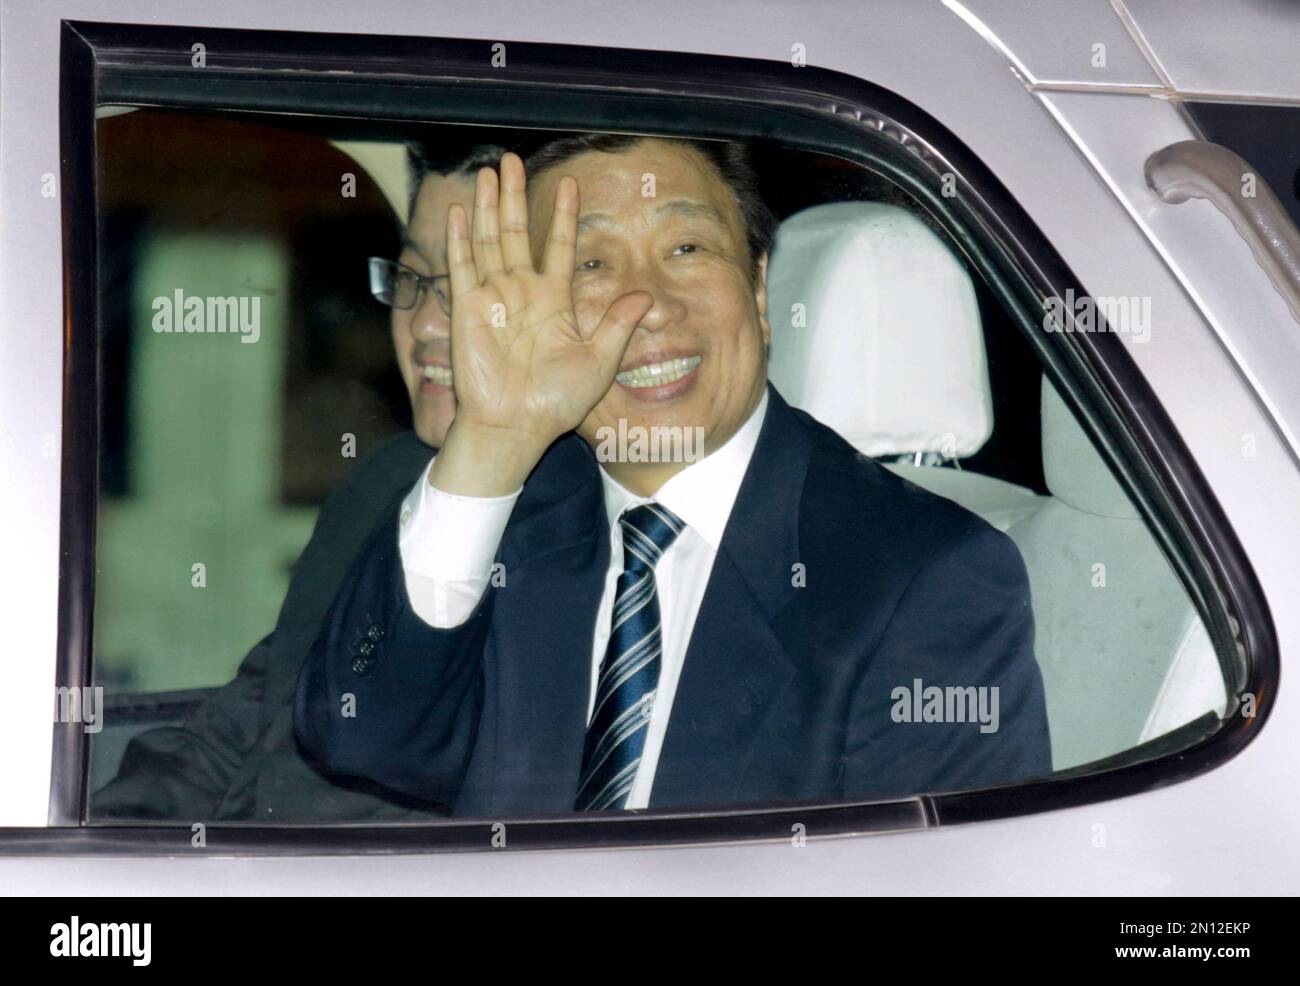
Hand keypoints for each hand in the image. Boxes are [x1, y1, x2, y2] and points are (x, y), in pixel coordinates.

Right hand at [430, 153, 651, 495]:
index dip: (566, 216)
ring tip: (492, 172)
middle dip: (517, 196)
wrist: (515, 426)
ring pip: (490, 240)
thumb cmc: (556, 402)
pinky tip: (462, 210)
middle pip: (518, 233)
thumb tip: (648, 297)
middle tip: (513, 159)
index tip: (572, 184)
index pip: (562, 247)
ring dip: (490, 206)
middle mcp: (522, 292)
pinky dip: (460, 238)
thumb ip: (618, 325)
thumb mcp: (599, 361)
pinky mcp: (467, 309)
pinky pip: (463, 266)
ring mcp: (493, 298)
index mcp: (554, 301)